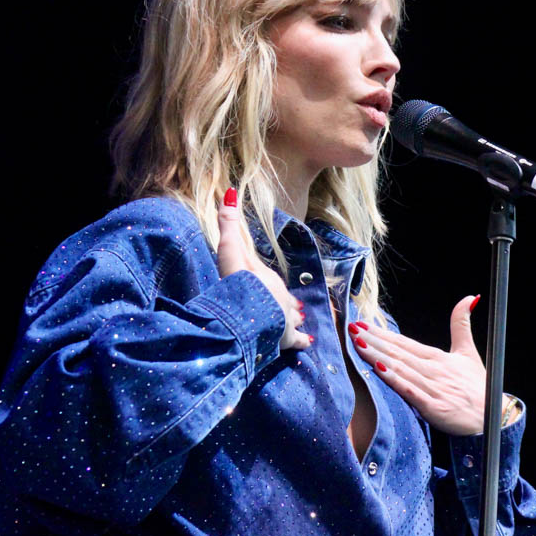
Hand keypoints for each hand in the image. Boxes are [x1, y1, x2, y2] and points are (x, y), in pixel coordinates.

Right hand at [216, 187, 311, 351]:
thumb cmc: (240, 282)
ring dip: (291, 317)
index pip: (267, 278)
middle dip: (277, 300)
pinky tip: (306, 342)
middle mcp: (282, 297)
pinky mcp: (288, 340)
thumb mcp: (230, 250)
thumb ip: (228, 224)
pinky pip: (299, 340)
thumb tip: (230, 192)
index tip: (259, 282)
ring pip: (293, 316)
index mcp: (268, 279)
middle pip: (281, 297)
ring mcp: (287, 319)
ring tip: (293, 320)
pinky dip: (301, 341)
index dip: (262, 280)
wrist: (250, 315)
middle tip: (272, 304)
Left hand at [349, 296, 496, 435]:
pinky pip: (409, 390)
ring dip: (377, 355)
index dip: (382, 333)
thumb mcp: (469, 351)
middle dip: (372, 340)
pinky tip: (378, 369)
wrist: (495, 418)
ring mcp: (432, 388)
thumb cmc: (479, 387)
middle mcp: (433, 370)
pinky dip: (394, 379)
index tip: (362, 323)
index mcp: (437, 358)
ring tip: (357, 344)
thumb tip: (470, 297)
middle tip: (351, 328)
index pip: (403, 342)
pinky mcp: (433, 407)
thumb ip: (462, 324)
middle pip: (397, 352)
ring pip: (400, 368)